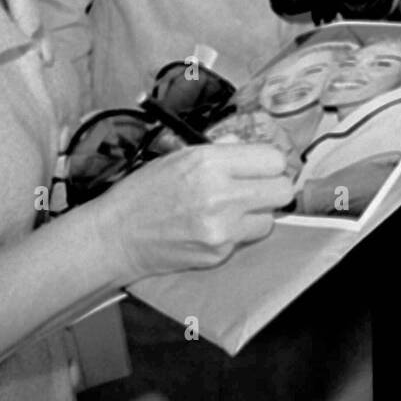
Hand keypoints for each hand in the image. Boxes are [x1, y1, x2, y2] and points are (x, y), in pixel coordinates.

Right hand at [89, 142, 293, 280]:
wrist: (118, 235)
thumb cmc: (143, 192)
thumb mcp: (178, 156)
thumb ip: (219, 150)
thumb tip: (247, 147)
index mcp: (209, 162)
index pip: (273, 159)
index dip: (267, 162)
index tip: (260, 165)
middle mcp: (221, 195)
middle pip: (282, 190)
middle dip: (271, 186)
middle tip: (255, 186)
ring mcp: (222, 229)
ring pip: (270, 219)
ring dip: (256, 213)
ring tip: (231, 209)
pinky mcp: (219, 254)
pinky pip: (246, 239)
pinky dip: (237, 232)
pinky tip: (213, 226)